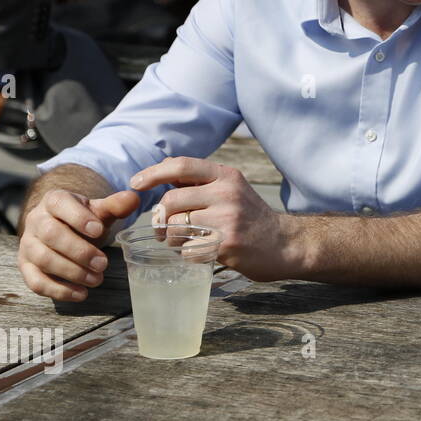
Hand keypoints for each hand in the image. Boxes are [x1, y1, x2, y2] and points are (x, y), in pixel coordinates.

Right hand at [18, 188, 139, 299]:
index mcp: (54, 201)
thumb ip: (116, 205)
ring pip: (43, 259)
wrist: (63, 229)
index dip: (78, 218)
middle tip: (103, 264)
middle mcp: (36, 221)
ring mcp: (28, 244)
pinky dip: (58, 290)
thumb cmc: (84, 219)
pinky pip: (35, 281)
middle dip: (79, 251)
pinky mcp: (26, 266)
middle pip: (51, 234)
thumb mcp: (100, 210)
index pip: (60, 204)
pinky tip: (81, 293)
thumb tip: (134, 198)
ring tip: (97, 280)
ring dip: (72, 272)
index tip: (99, 230)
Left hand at [129, 157, 290, 281]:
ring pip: (175, 228)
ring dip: (174, 239)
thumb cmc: (251, 218)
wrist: (285, 245)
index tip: (135, 184)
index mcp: (226, 176)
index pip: (181, 165)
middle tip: (166, 230)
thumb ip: (199, 181)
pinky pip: (187, 250)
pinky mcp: (227, 244)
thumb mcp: (231, 189)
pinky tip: (205, 253)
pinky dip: (189, 255)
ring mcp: (228, 219)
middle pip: (170, 202)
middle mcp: (227, 193)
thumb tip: (161, 170)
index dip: (153, 174)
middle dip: (162, 219)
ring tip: (190, 241)